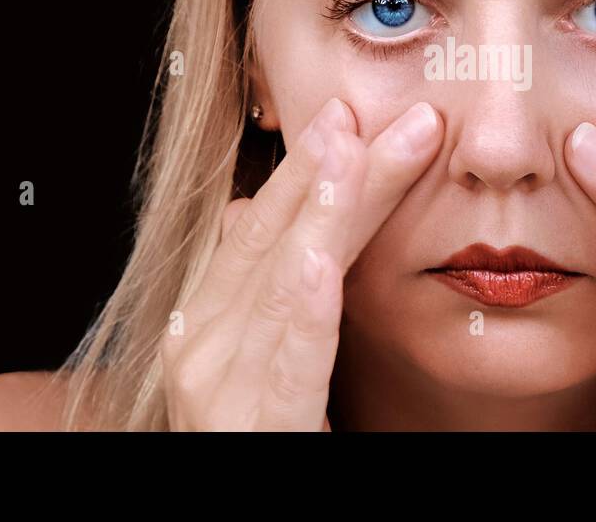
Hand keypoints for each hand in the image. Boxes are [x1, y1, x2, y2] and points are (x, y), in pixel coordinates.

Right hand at [161, 98, 442, 429]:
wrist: (250, 510)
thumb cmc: (266, 428)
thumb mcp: (268, 347)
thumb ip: (262, 286)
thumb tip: (251, 211)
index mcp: (209, 315)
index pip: (267, 225)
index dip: (313, 168)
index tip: (358, 114)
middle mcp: (200, 341)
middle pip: (279, 237)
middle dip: (338, 171)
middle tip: (394, 115)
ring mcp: (215, 386)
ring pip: (281, 280)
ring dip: (326, 211)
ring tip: (360, 151)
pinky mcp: (249, 429)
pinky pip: (284, 361)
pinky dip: (302, 307)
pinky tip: (324, 265)